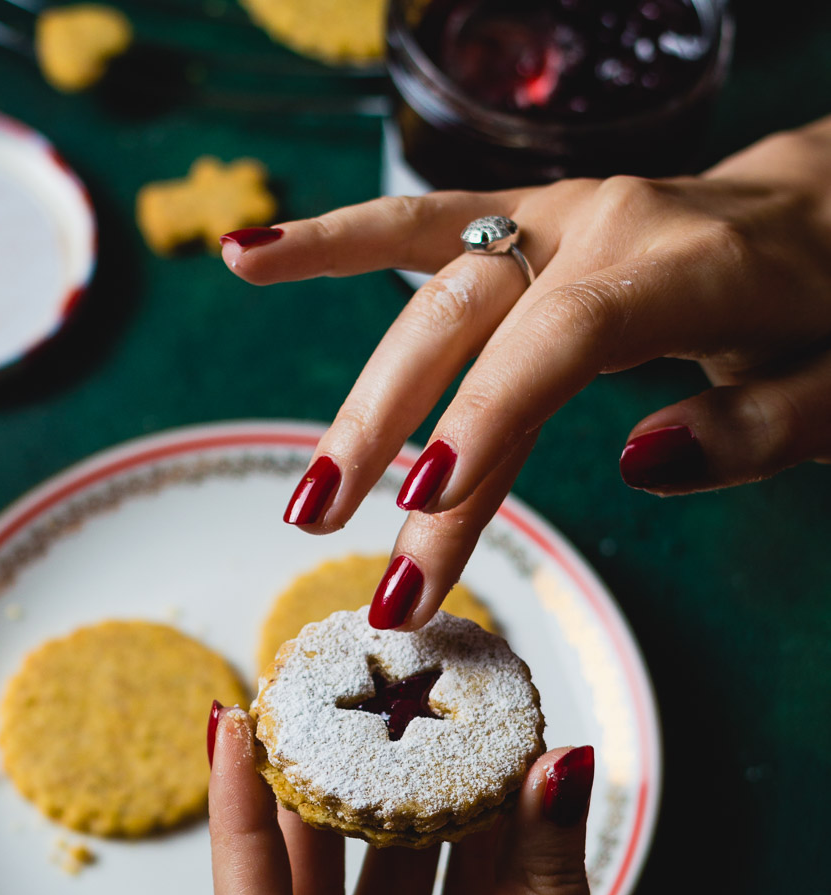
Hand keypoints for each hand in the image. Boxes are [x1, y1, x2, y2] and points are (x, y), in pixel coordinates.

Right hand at [221, 117, 830, 627]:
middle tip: (348, 550)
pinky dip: (337, 246)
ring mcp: (555, 216)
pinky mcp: (526, 221)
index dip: (485, 416)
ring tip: (305, 501)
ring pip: (429, 295)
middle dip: (397, 440)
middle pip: (469, 330)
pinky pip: (422, 227)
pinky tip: (250, 258)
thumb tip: (639, 462)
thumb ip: (760, 425)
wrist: (827, 215)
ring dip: (363, 399)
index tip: (419, 503)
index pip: (558, 342)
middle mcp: (602, 225)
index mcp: (683, 263)